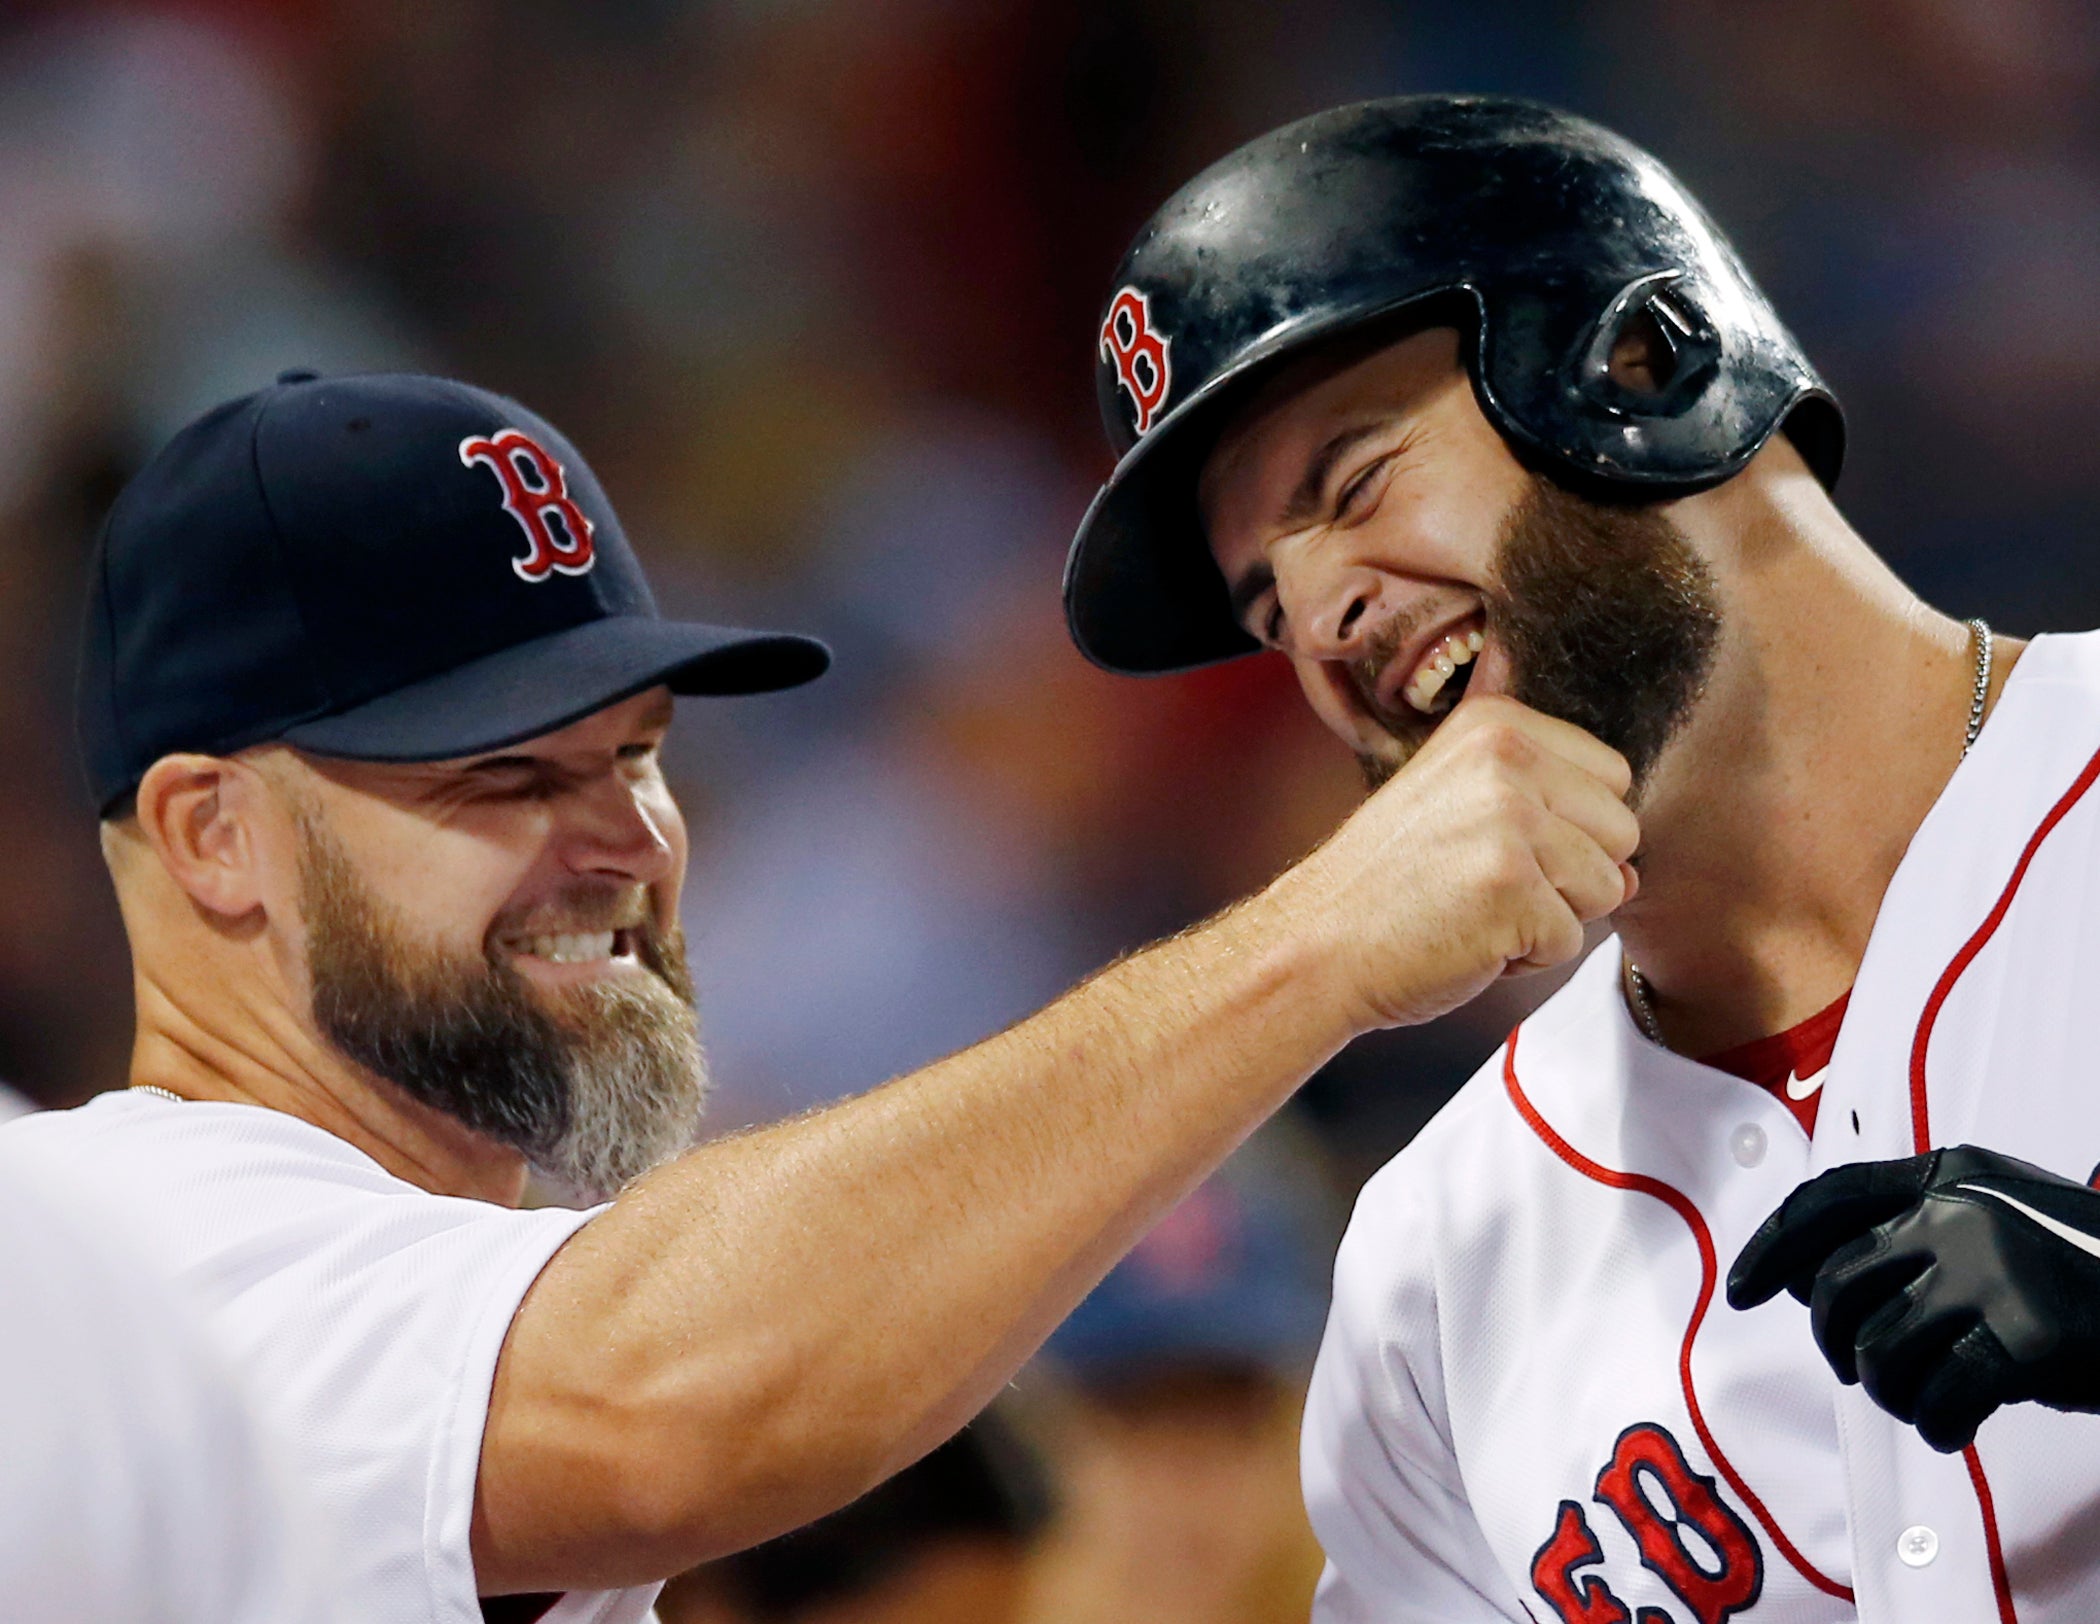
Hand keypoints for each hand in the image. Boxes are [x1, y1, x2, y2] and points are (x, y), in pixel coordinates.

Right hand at [1263, 694, 1639, 1030]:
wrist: (1315, 944)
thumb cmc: (1386, 885)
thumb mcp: (1458, 808)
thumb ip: (1552, 817)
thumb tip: (1634, 874)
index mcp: (1496, 724)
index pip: (1612, 776)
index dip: (1569, 828)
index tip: (1493, 843)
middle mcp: (1507, 758)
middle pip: (1622, 830)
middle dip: (1570, 875)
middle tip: (1483, 883)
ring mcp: (1510, 822)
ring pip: (1608, 889)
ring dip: (1550, 918)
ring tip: (1475, 910)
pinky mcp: (1512, 890)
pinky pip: (1570, 941)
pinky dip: (1525, 958)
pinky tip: (1466, 940)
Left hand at [1728, 1144, 2099, 1451]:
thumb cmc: (2081, 1275)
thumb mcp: (1996, 1225)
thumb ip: (1915, 1233)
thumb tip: (1807, 1278)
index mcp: (1951, 1174)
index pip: (1828, 1199)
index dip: (1773, 1247)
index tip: (1741, 1291)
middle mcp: (1962, 1210)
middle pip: (1836, 1288)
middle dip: (1836, 1344)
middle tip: (1870, 1375)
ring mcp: (1995, 1269)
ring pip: (1876, 1350)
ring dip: (1890, 1393)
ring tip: (1926, 1398)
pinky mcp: (2027, 1337)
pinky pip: (1936, 1398)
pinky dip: (1936, 1426)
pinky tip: (1955, 1427)